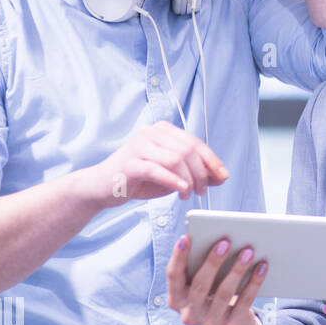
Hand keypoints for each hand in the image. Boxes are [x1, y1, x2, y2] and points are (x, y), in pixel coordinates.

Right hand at [80, 120, 228, 207]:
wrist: (102, 187)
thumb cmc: (139, 179)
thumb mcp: (172, 175)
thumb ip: (196, 172)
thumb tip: (222, 176)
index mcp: (162, 130)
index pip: (195, 143)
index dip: (212, 160)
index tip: (223, 176)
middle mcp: (150, 132)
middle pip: (188, 150)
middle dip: (201, 173)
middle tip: (202, 191)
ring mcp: (138, 145)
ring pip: (176, 159)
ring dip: (189, 179)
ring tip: (188, 193)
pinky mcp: (129, 162)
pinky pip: (157, 169)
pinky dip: (174, 180)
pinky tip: (181, 191)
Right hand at [167, 234, 265, 324]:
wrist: (232, 323)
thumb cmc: (213, 293)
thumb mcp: (202, 283)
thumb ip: (200, 265)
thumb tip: (216, 239)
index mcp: (176, 298)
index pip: (174, 276)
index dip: (178, 257)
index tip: (186, 238)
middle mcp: (189, 314)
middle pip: (200, 285)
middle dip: (213, 262)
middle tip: (226, 242)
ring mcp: (210, 323)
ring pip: (224, 293)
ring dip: (237, 270)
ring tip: (248, 251)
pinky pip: (245, 301)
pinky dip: (254, 281)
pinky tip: (262, 266)